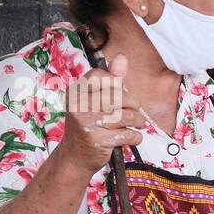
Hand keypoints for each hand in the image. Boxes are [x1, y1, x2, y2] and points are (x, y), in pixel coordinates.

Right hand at [57, 54, 149, 174]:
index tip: (119, 98)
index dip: (118, 87)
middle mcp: (78, 105)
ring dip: (137, 122)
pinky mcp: (97, 140)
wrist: (76, 156)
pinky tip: (129, 138)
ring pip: (127, 116)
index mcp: (76, 91)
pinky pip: (129, 134)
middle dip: (133, 106)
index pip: (103, 77)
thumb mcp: (95, 100)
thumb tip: (122, 57)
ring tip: (132, 126)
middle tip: (132, 115)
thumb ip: (111, 80)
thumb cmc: (90, 125)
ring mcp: (86, 123)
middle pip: (120, 97)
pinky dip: (135, 138)